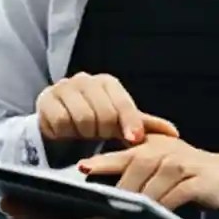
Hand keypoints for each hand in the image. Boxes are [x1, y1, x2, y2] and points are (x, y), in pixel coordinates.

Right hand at [37, 72, 178, 143]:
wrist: (58, 121)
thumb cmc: (93, 120)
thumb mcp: (119, 122)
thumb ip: (144, 126)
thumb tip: (173, 133)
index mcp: (107, 83)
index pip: (123, 103)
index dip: (130, 122)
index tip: (133, 138)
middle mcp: (86, 80)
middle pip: (103, 113)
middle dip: (103, 131)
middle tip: (99, 137)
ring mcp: (64, 87)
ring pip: (83, 119)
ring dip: (84, 133)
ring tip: (83, 133)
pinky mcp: (46, 99)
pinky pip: (61, 122)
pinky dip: (65, 133)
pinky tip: (67, 131)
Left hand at [78, 135, 218, 216]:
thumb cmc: (183, 169)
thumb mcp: (156, 161)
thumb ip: (131, 165)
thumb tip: (94, 178)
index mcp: (148, 146)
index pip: (121, 154)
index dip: (102, 161)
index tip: (82, 168)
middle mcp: (164, 151)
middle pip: (136, 167)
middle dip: (121, 188)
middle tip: (106, 205)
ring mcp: (182, 165)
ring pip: (154, 182)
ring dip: (140, 200)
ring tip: (126, 216)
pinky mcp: (199, 181)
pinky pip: (176, 195)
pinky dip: (164, 206)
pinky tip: (155, 217)